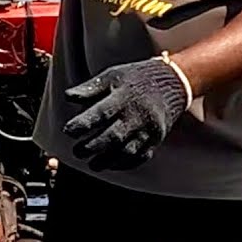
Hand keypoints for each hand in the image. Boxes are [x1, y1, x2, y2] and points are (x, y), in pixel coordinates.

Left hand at [60, 57, 189, 171]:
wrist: (174, 82)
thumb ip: (91, 88)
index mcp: (124, 97)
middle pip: (113, 136)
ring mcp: (149, 129)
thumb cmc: (136, 78)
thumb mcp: (112, 76)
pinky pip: (142, 156)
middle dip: (92, 147)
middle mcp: (138, 115)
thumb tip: (68, 97)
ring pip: (127, 151)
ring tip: (92, 164)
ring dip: (108, 160)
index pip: (101, 113)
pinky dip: (126, 164)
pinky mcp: (157, 138)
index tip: (67, 131)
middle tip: (77, 152)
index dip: (83, 123)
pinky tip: (112, 165)